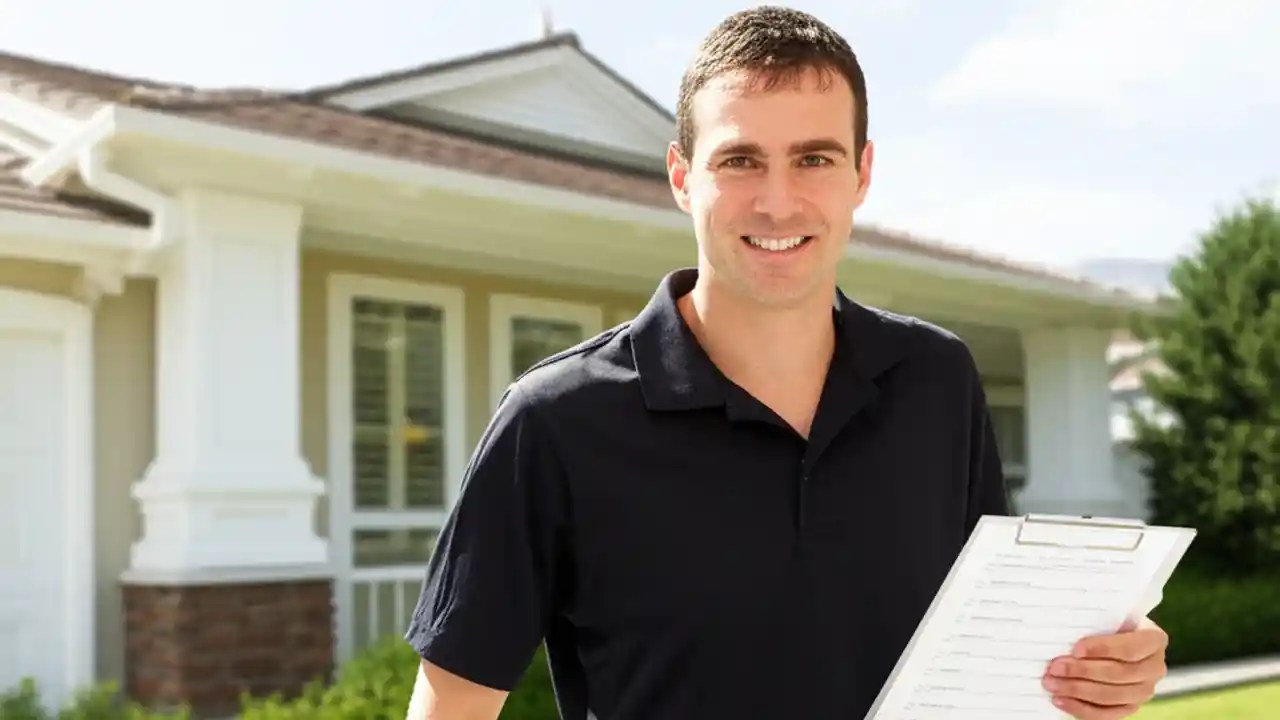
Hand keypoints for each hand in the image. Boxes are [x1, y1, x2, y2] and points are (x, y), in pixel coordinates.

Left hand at [1041, 616, 1168, 718]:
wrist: (1116, 642)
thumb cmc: (1108, 624)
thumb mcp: (1107, 615)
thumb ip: (1095, 621)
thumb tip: (1063, 629)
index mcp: (1154, 640)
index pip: (1130, 648)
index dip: (1103, 649)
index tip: (1076, 649)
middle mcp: (1155, 667)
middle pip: (1118, 674)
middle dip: (1082, 671)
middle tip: (1055, 667)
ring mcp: (1145, 691)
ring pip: (1111, 696)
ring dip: (1077, 690)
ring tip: (1052, 683)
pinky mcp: (1131, 707)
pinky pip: (1107, 714)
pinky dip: (1082, 708)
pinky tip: (1061, 700)